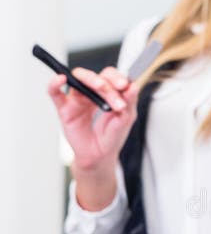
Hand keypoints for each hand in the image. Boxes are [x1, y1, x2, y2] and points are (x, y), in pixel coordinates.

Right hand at [48, 66, 138, 208]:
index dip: (117, 78)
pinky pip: (54, 93)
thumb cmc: (111, 137)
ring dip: (91, 80)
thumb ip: (129, 102)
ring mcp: (76, 100)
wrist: (99, 156)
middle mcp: (91, 93)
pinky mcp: (64, 109)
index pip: (110, 77)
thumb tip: (134, 85)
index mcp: (107, 93)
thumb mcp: (125, 119)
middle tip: (116, 90)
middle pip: (95, 76)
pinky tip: (61, 79)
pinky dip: (54, 84)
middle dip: (106, 82)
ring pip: (79, 79)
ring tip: (101, 87)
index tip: (125, 86)